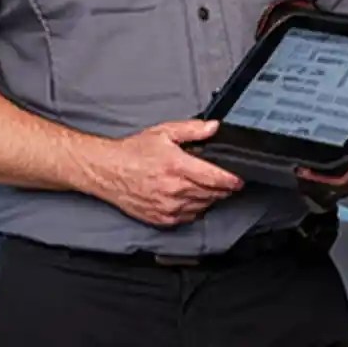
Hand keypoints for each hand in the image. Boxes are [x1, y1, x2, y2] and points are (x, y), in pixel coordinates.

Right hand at [87, 119, 243, 227]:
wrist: (107, 171)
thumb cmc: (133, 152)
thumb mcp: (163, 132)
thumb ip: (192, 129)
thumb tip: (214, 127)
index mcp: (177, 166)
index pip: (215, 178)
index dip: (232, 180)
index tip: (239, 179)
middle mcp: (174, 189)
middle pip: (212, 194)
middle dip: (222, 188)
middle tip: (224, 180)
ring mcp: (169, 207)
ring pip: (203, 206)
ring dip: (210, 198)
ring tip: (206, 186)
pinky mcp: (163, 219)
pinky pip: (189, 217)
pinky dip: (195, 208)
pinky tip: (190, 197)